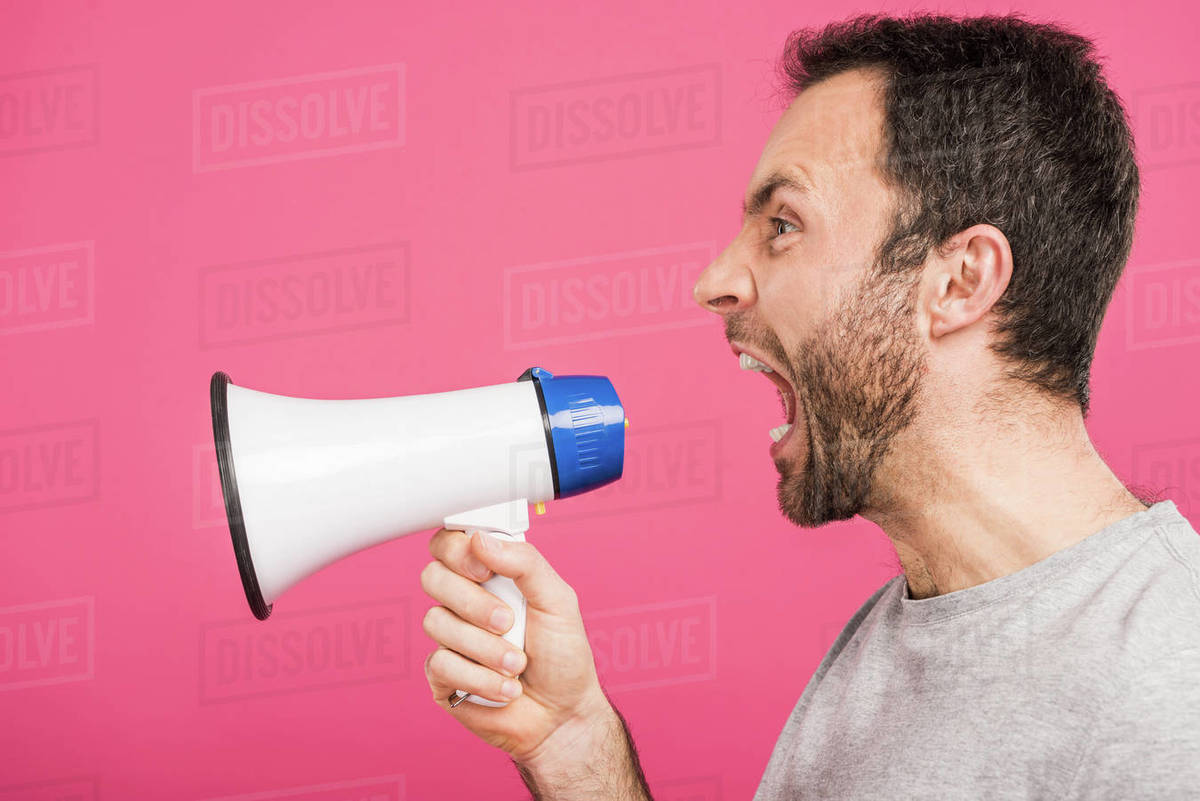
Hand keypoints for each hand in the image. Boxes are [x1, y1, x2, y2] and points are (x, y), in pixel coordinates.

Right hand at [420, 527, 611, 761]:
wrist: (563, 715)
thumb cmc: (563, 656)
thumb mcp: (558, 600)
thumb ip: (525, 563)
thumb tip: (479, 539)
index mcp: (490, 575)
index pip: (450, 543)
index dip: (457, 550)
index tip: (485, 570)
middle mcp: (465, 602)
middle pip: (433, 577)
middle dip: (472, 602)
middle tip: (507, 621)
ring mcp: (450, 638)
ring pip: (436, 622)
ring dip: (485, 647)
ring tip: (518, 664)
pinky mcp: (442, 676)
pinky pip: (440, 663)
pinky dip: (480, 678)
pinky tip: (506, 687)